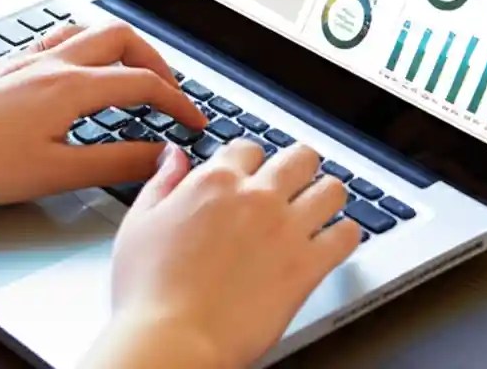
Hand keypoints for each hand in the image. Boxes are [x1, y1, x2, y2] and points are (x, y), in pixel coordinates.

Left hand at [0, 21, 205, 204]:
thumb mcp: (56, 173)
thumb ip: (114, 162)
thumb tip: (159, 156)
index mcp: (71, 87)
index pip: (143, 84)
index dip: (177, 102)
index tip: (193, 122)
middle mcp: (55, 63)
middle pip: (124, 39)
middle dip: (157, 63)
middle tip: (169, 93)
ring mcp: (31, 59)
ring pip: (92, 32)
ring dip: (123, 48)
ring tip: (135, 76)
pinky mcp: (12, 66)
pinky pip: (61, 38)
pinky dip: (87, 47)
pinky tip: (83, 67)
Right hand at [87, 141, 360, 367]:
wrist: (173, 340)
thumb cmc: (149, 293)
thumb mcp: (138, 225)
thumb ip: (162, 184)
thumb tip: (173, 156)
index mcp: (214, 182)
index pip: (248, 148)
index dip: (249, 162)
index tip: (248, 176)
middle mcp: (256, 197)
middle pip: (300, 157)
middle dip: (298, 168)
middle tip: (293, 186)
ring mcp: (286, 229)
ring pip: (332, 188)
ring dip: (326, 197)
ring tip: (318, 210)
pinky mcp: (308, 265)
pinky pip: (348, 235)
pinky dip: (344, 236)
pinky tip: (332, 243)